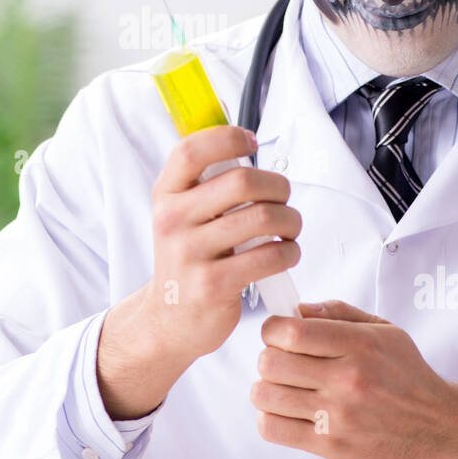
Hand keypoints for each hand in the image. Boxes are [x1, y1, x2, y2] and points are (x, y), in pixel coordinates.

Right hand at [139, 124, 302, 364]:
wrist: (169, 320)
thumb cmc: (188, 260)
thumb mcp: (181, 215)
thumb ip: (204, 182)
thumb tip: (243, 144)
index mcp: (166, 195)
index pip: (191, 150)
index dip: (228, 138)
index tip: (252, 144)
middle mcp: (172, 220)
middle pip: (242, 181)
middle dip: (278, 187)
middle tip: (283, 200)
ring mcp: (190, 254)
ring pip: (263, 218)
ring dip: (291, 221)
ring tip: (289, 230)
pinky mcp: (213, 285)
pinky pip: (269, 256)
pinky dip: (289, 252)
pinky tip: (284, 255)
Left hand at [250, 299, 457, 458]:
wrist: (438, 426)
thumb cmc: (409, 377)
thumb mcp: (384, 331)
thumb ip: (339, 313)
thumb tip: (299, 308)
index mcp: (358, 345)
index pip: (290, 332)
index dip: (271, 329)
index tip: (276, 332)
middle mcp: (346, 380)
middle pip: (271, 362)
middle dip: (268, 356)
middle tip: (280, 359)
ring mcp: (337, 416)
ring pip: (266, 395)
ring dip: (266, 387)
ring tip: (282, 385)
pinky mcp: (331, 446)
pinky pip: (274, 429)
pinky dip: (270, 418)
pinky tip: (286, 410)